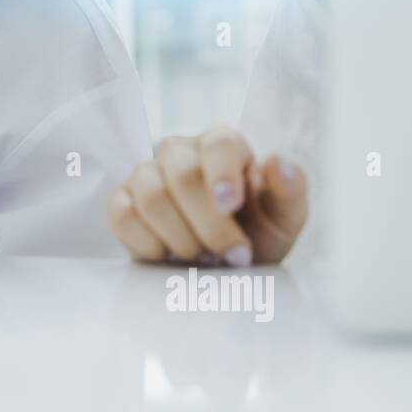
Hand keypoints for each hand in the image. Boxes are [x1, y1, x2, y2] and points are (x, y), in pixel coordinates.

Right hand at [107, 126, 307, 265]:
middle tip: (231, 257)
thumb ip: (290, 190)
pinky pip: (122, 216)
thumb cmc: (256, 234)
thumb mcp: (284, 218)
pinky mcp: (121, 201)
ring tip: (202, 258)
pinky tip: (168, 256)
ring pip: (151, 197)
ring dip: (181, 239)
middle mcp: (179, 152)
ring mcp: (145, 174)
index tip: (231, 207)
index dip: (222, 175)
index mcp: (222, 144)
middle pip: (182, 176)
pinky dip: (147, 244)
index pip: (218, 144)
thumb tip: (278, 162)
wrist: (222, 267)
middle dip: (209, 225)